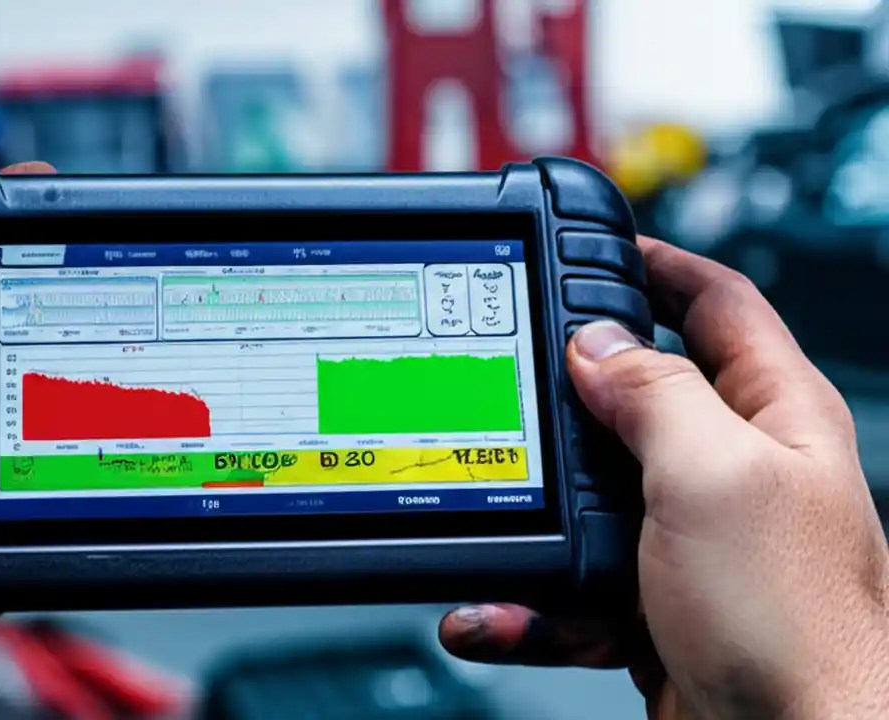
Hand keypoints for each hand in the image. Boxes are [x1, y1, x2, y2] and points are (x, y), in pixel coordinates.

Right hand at [439, 238, 888, 718]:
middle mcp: (734, 470)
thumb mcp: (715, 477)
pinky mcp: (650, 604)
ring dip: (528, 518)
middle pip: (635, 395)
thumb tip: (595, 343)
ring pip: (586, 499)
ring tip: (485, 522)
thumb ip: (654, 393)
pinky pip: (569, 583)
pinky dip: (525, 600)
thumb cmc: (798, 629)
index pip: (716, 303)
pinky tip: (494, 611)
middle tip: (506, 380)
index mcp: (774, 416)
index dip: (656, 263)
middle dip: (565, 395)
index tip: (588, 244)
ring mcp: (689, 539)